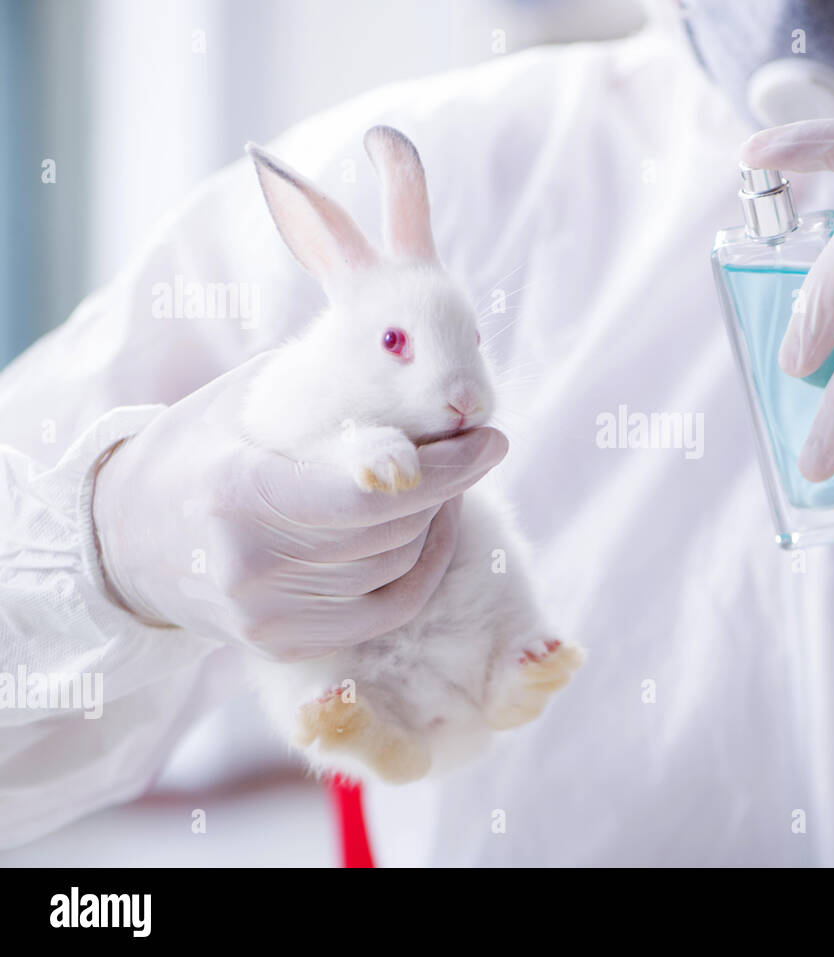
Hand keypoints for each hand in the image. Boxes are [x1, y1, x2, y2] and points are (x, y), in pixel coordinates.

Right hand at [91, 354, 506, 659]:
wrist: (126, 539)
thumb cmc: (196, 449)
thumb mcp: (246, 399)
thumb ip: (328, 385)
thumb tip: (423, 364)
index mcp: (237, 494)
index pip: (371, 495)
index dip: (445, 470)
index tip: (491, 439)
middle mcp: (251, 567)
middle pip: (393, 533)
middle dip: (451, 486)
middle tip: (478, 447)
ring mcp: (268, 616)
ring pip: (398, 568)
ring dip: (438, 520)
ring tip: (445, 479)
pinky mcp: (286, 644)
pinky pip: (389, 608)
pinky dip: (424, 566)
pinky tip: (433, 526)